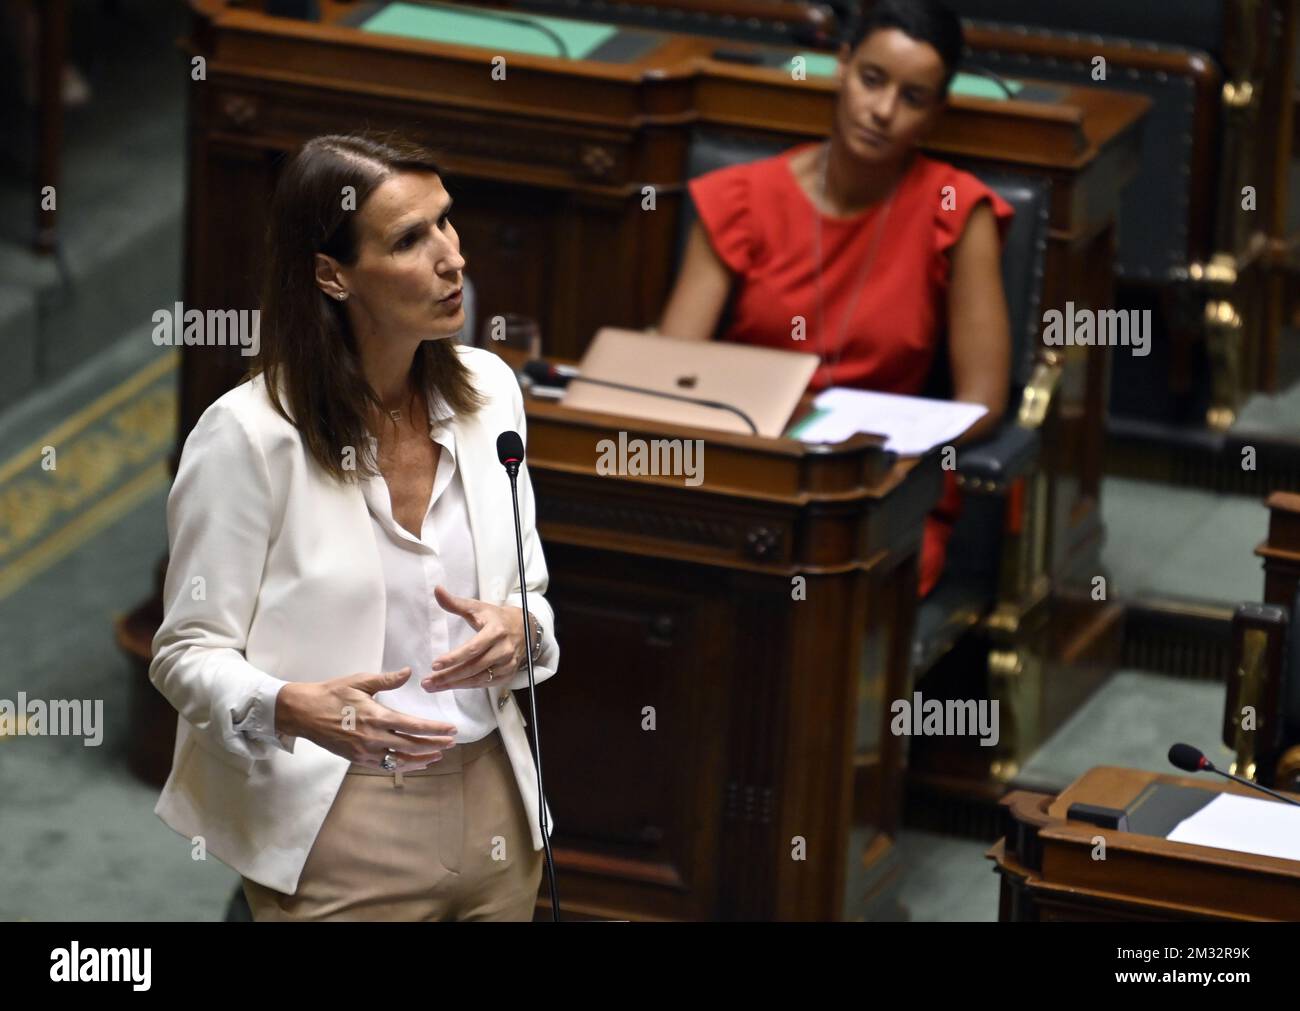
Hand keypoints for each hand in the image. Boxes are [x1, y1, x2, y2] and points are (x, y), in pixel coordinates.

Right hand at [276, 669, 457, 769]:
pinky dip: (402, 765)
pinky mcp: (357, 759)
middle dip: (434, 745)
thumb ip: (387, 680)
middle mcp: (373, 738)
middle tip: (452, 743)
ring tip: (438, 755)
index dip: (435, 729)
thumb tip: (409, 672)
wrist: (303, 713)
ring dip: (422, 759)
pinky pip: (385, 766)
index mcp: (376, 716)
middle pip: (411, 745)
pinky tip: (414, 762)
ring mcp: (365, 751)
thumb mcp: (359, 681)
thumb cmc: (331, 694)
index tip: (451, 729)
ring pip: (400, 760)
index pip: (413, 726)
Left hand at [422, 585, 524, 692]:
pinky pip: (484, 684)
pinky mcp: (507, 675)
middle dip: (448, 676)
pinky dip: (466, 686)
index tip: (434, 664)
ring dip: (454, 684)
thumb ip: (455, 602)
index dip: (454, 658)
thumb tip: (437, 589)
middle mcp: (503, 649)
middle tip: (427, 682)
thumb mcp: (477, 608)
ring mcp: (507, 664)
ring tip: (433, 686)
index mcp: (495, 631)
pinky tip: (451, 686)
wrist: (525, 628)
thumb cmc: (495, 618)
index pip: (473, 648)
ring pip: (477, 679)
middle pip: (473, 667)